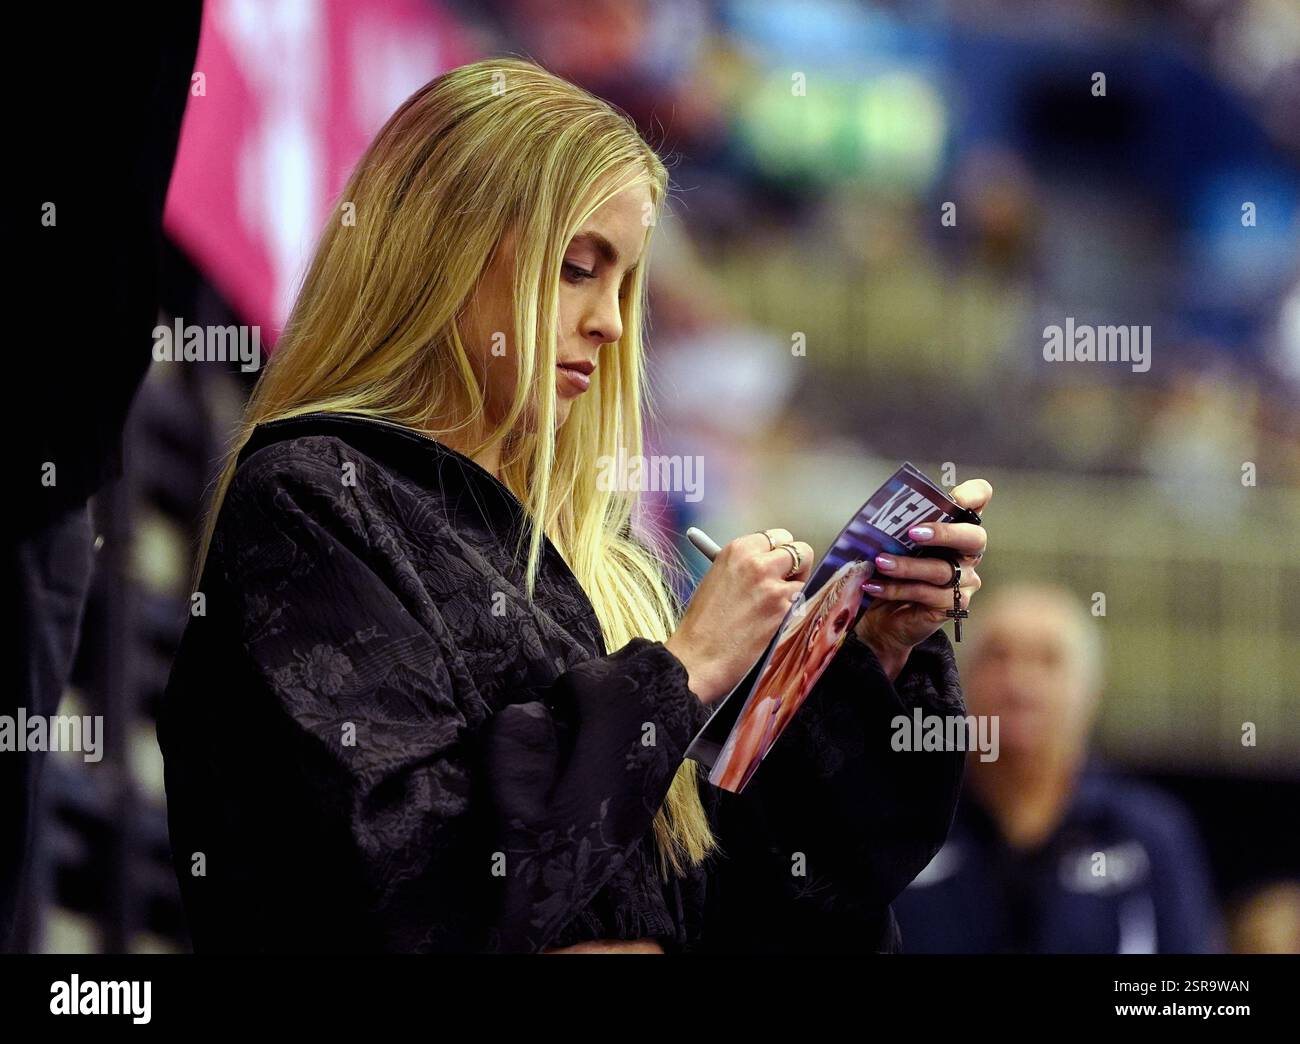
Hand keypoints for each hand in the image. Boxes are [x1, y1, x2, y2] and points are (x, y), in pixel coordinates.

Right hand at [666, 528, 814, 704]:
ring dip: (794, 592)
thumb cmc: (703, 623)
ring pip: (804, 580)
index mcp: (738, 550)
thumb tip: (768, 562)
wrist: (699, 657)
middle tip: (787, 579)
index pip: (778, 536)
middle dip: (797, 566)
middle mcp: (758, 563)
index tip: (778, 560)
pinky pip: (801, 605)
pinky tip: (772, 624)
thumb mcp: (718, 578)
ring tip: (772, 608)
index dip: (779, 550)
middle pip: (801, 550)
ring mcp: (775, 588)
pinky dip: (793, 612)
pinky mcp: (785, 612)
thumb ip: (745, 566)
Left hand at [854, 479, 991, 679]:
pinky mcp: (952, 605)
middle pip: (973, 537)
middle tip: (913, 533)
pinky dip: (897, 588)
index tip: (955, 498)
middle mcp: (967, 552)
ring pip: (942, 570)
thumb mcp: (892, 545)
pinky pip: (926, 594)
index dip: (973, 495)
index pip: (979, 500)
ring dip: (907, 566)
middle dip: (944, 533)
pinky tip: (874, 585)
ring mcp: (964, 580)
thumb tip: (883, 516)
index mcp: (957, 526)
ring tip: (880, 562)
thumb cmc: (891, 571)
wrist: (881, 617)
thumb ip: (897, 528)